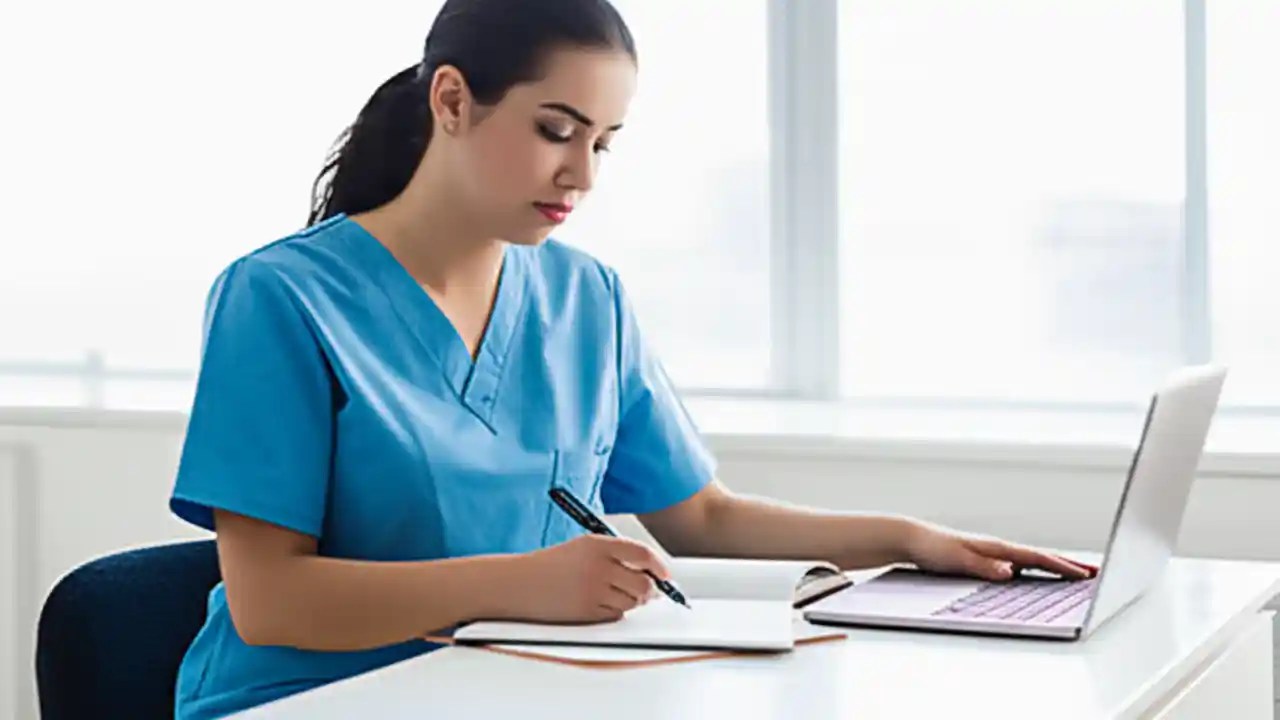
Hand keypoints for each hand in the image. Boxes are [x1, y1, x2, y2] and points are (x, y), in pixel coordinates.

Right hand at [510, 534, 666, 623]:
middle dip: (650, 590)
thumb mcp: (583, 546)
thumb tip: (650, 570)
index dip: (659, 567)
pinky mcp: (587, 612)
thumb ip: (616, 553)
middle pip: (644, 584)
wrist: (519, 583)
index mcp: (598, 545)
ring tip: (614, 594)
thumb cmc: (551, 565)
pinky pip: (616, 615)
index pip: (643, 555)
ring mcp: (593, 591)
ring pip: (632, 602)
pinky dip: (614, 611)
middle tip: (648, 591)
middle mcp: (598, 566)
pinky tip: (598, 602)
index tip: (664, 574)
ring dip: (631, 601)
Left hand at [902, 522, 1093, 581]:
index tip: (1085, 575)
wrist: (911, 537)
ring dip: (1056, 565)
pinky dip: (1037, 567)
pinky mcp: (986, 558)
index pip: (1036, 557)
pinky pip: (1020, 563)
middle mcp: (999, 547)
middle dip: (1068, 564)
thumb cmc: (932, 547)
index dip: (1062, 567)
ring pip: (1033, 559)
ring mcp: (994, 551)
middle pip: (1041, 556)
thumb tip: (1010, 571)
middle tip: (1096, 572)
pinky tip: (1040, 575)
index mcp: (996, 546)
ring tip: (1078, 573)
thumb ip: (982, 566)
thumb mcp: (956, 559)